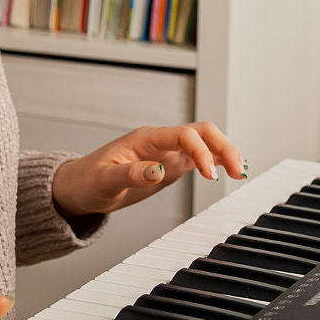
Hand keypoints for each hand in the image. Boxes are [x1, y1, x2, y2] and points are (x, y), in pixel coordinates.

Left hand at [51, 122, 247, 217]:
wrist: (80, 187)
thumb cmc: (88, 181)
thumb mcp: (105, 181)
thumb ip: (131, 174)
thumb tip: (157, 171)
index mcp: (146, 139)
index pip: (184, 135)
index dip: (201, 152)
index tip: (210, 176)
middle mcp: (160, 141)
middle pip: (201, 132)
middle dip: (223, 147)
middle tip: (236, 170)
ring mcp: (167, 152)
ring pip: (204, 142)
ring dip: (224, 152)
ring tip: (239, 171)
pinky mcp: (169, 165)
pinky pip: (199, 157)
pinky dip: (216, 161)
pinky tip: (228, 170)